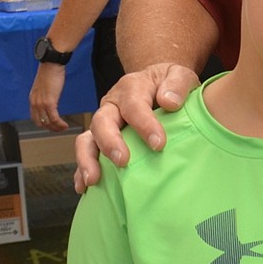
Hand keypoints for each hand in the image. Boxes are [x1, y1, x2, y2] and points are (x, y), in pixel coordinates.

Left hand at [31, 63, 69, 131]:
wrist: (51, 65)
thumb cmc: (50, 72)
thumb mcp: (44, 86)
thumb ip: (45, 95)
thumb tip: (51, 99)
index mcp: (33, 99)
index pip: (35, 117)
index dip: (44, 124)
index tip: (52, 125)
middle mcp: (34, 103)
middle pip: (40, 122)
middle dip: (50, 128)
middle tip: (59, 129)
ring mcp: (41, 103)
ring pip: (47, 122)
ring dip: (56, 128)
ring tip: (64, 128)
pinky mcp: (49, 102)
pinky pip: (54, 118)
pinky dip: (59, 124)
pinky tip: (65, 125)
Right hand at [71, 62, 199, 193]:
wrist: (159, 84)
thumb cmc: (170, 84)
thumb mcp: (180, 75)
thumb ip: (177, 84)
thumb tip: (169, 102)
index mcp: (131, 88)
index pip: (134, 106)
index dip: (145, 125)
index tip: (159, 144)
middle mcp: (112, 105)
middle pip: (102, 122)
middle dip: (109, 142)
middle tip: (122, 161)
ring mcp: (104, 123)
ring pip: (87, 139)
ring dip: (87, 159)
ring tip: (92, 180)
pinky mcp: (100, 138)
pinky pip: (87, 154)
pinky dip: (82, 170)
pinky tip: (83, 188)